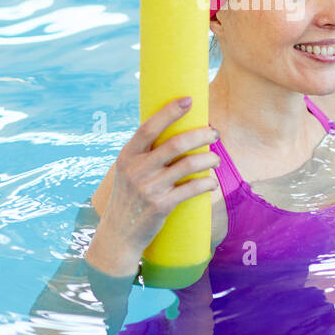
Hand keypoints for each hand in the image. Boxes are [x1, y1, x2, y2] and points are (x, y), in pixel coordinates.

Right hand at [86, 97, 220, 275]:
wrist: (119, 234)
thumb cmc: (129, 197)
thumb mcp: (127, 171)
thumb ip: (145, 153)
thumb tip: (173, 131)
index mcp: (127, 156)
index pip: (149, 127)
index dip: (169, 111)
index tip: (188, 99)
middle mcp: (136, 169)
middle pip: (175, 144)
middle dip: (200, 134)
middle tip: (214, 132)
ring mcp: (149, 188)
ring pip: (187, 165)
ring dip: (208, 158)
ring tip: (215, 158)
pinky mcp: (161, 206)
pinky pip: (191, 189)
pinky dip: (206, 183)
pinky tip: (211, 182)